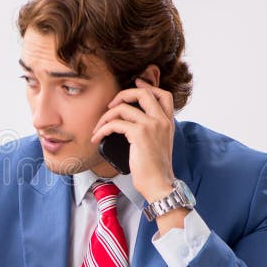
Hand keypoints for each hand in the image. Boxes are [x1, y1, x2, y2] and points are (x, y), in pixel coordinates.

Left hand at [90, 78, 175, 201]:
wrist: (159, 184)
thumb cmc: (155, 170)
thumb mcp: (158, 145)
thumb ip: (151, 131)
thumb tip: (129, 124)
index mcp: (168, 123)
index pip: (163, 95)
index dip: (148, 86)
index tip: (136, 83)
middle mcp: (162, 121)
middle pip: (143, 93)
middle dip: (123, 94)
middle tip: (110, 104)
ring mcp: (151, 126)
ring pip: (123, 107)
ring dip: (105, 117)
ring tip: (98, 128)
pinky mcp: (139, 134)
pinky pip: (115, 123)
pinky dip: (102, 129)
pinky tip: (97, 138)